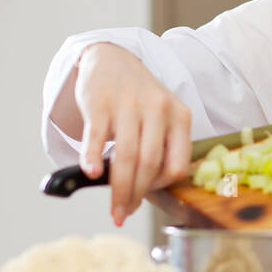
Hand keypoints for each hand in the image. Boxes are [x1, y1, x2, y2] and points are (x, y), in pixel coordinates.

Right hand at [73, 43, 192, 224]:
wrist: (111, 58)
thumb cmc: (138, 98)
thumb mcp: (162, 116)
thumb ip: (160, 148)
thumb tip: (145, 192)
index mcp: (179, 116)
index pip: (177, 164)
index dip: (160, 187)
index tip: (146, 198)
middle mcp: (158, 109)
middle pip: (150, 164)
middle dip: (136, 195)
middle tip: (123, 213)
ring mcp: (129, 104)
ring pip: (127, 156)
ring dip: (118, 188)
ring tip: (113, 207)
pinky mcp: (100, 102)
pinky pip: (97, 136)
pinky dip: (93, 157)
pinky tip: (92, 174)